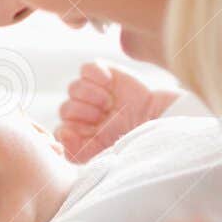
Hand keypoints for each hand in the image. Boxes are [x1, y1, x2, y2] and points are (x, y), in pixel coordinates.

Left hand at [56, 61, 177, 162]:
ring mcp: (93, 92)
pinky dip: (95, 75)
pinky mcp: (104, 74)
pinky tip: (109, 83)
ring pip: (74, 88)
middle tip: (104, 116)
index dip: (74, 129)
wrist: (159, 119)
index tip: (94, 131)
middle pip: (66, 108)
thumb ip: (79, 149)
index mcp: (83, 135)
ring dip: (90, 96)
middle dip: (84, 114)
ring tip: (109, 103)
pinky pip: (86, 69)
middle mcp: (85, 114)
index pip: (61, 130)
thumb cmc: (135, 137)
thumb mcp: (106, 152)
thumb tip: (62, 132)